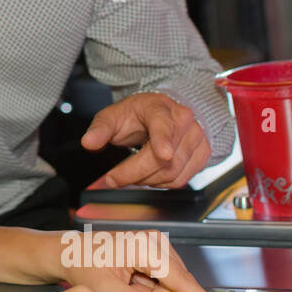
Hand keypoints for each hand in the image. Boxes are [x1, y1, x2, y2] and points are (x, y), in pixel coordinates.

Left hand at [54, 227, 232, 291]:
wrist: (72, 253)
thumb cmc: (84, 267)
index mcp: (146, 248)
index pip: (182, 281)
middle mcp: (157, 242)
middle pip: (176, 287)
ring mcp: (158, 245)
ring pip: (171, 287)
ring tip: (125, 286)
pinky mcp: (157, 252)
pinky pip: (164, 281)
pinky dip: (148, 288)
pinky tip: (129, 282)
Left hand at [81, 92, 211, 188]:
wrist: (163, 113)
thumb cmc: (138, 115)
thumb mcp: (113, 116)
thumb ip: (100, 129)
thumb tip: (89, 142)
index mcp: (160, 107)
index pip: (162, 124)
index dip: (163, 140)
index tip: (163, 154)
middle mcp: (184, 121)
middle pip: (164, 158)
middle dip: (134, 173)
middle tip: (113, 179)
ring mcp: (197, 138)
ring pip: (173, 172)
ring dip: (147, 180)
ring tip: (131, 174)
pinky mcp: (203, 154)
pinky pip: (182, 179)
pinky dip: (162, 183)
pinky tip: (150, 175)